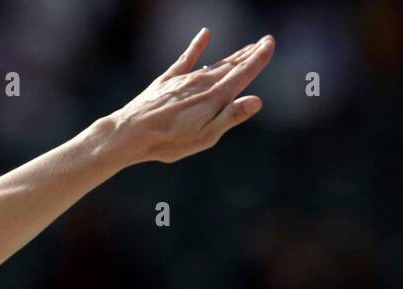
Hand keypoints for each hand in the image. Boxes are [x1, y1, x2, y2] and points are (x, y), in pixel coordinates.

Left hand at [109, 29, 273, 163]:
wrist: (131, 133)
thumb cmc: (169, 141)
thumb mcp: (205, 136)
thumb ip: (231, 117)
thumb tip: (257, 100)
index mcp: (215, 97)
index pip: (243, 73)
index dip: (259, 58)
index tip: (270, 43)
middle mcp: (202, 83)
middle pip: (231, 66)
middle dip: (249, 54)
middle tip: (264, 41)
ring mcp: (184, 80)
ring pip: (213, 63)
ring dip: (231, 55)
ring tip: (246, 48)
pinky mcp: (167, 80)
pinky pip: (186, 58)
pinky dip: (197, 46)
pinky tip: (205, 33)